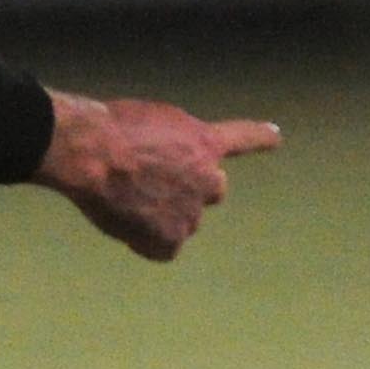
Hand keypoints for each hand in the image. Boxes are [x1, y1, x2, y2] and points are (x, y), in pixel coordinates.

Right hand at [30, 92, 281, 261]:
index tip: (276, 137)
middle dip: (190, 189)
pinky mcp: (171, 240)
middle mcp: (208, 179)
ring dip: (163, 214)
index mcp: (203, 142)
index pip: (241, 138)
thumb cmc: (113, 129)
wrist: (93, 154)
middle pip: (210, 190)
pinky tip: (125, 222)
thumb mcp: (154, 120)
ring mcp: (191, 213)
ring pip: (182, 220)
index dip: (259, 138)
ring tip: (127, 199)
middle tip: (153, 183)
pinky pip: (162, 247)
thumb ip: (172, 142)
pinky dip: (146, 240)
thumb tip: (166, 165)